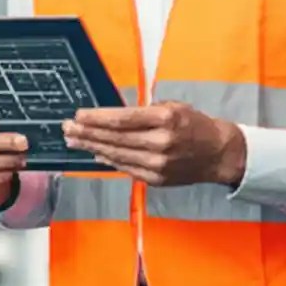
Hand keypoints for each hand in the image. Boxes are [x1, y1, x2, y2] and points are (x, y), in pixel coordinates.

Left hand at [62, 101, 246, 186]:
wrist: (218, 153)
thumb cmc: (194, 124)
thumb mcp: (173, 106)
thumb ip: (143, 111)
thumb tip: (111, 116)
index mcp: (165, 119)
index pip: (122, 119)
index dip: (96, 118)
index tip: (78, 115)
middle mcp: (161, 142)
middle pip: (115, 138)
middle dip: (87, 133)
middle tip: (67, 129)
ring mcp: (158, 164)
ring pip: (117, 155)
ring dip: (92, 147)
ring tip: (75, 141)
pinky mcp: (157, 179)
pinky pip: (126, 168)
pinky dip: (109, 161)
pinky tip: (95, 154)